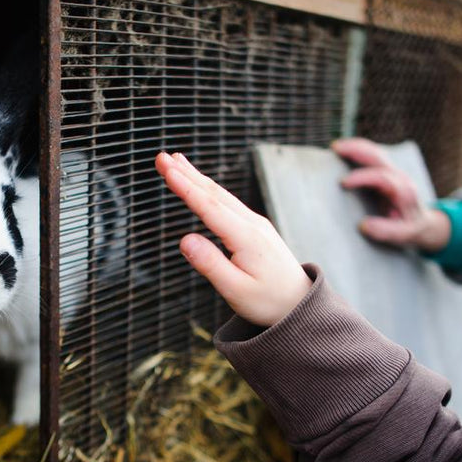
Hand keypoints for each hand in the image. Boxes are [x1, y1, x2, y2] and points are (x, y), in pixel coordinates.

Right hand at [155, 151, 311, 326]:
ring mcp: (255, 223)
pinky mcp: (255, 227)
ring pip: (221, 195)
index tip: (167, 170)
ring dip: (196, 176)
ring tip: (175, 161)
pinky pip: (228, 202)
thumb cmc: (268, 301)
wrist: (300, 304)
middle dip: (186, 173)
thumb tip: (185, 240)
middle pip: (214, 193)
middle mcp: (252, 224)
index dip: (186, 187)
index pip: (210, 207)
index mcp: (246, 238)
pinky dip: (209, 189)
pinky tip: (200, 183)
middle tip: (161, 157)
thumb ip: (210, 265)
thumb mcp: (236, 291)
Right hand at [331, 138, 450, 252]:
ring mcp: (394, 172)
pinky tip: (344, 150)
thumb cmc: (411, 228)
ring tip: (336, 146)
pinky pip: (373, 156)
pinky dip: (358, 150)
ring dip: (356, 146)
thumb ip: (386, 231)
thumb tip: (363, 224)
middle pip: (379, 157)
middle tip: (336, 148)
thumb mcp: (404, 234)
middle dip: (357, 150)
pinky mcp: (387, 172)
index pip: (381, 177)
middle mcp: (399, 177)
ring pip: (375, 153)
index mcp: (403, 191)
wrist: (424, 223)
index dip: (362, 177)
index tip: (343, 183)